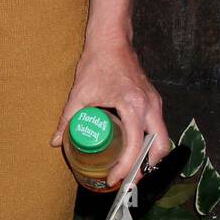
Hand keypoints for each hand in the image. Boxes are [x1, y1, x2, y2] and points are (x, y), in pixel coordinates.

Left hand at [50, 36, 172, 186]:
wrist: (111, 40)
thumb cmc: (97, 63)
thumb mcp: (79, 93)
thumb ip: (67, 119)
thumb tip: (56, 141)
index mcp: (133, 105)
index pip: (135, 145)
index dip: (126, 167)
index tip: (114, 178)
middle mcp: (150, 106)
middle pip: (160, 147)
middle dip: (146, 167)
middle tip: (129, 180)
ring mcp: (155, 102)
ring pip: (162, 137)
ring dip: (150, 155)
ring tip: (132, 168)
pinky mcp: (154, 100)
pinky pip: (159, 127)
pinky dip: (151, 141)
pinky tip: (135, 147)